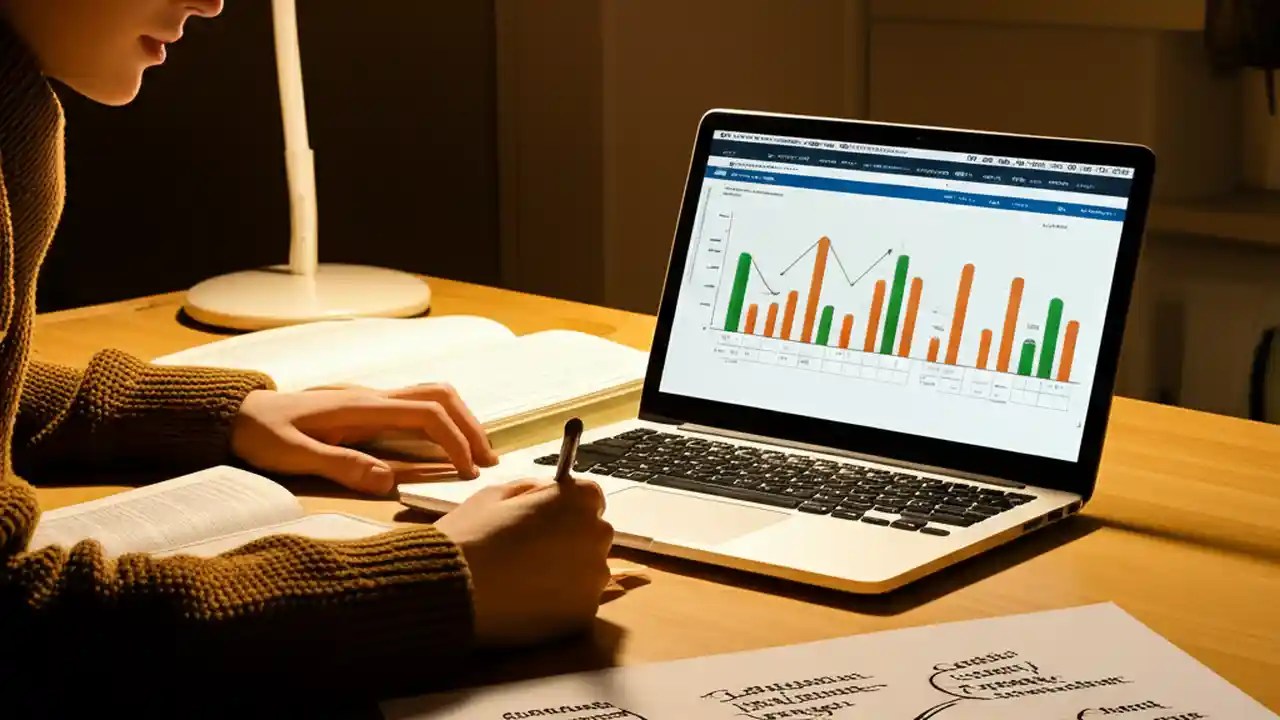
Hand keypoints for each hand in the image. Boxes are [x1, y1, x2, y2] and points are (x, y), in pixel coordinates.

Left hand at [230, 384, 498, 494]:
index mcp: (361, 407)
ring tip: (477, 454)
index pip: (426, 413)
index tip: (469, 471)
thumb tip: (387, 480)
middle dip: (470, 426)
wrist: (235, 414)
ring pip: (433, 396)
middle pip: (440, 396)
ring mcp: (372, 399)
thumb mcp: (292, 455)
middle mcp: (373, 397)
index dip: (455, 440)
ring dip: (461, 421)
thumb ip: (339, 465)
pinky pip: (418, 407)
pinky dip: (444, 422)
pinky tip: (446, 447)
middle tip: (489, 462)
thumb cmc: (260, 434)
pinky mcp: (368, 408)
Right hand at [434, 478, 613, 646]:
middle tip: (530, 551)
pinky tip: (527, 602)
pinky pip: (578, 601)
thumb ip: (533, 487)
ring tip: (525, 580)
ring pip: (588, 570)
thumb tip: (550, 491)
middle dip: (570, 539)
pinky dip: (560, 602)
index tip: (544, 520)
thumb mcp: (496, 494)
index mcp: (578, 499)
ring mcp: (594, 577)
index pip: (590, 497)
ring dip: (567, 572)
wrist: (450, 591)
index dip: (565, 508)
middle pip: (592, 534)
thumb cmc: (470, 535)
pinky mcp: (585, 613)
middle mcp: (597, 535)